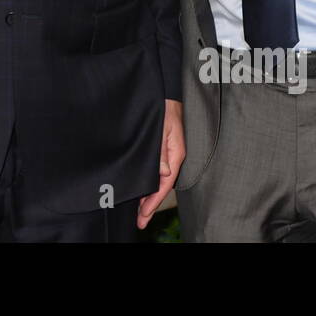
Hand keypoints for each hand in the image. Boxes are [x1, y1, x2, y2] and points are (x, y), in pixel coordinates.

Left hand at [138, 99, 183, 228]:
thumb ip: (161, 150)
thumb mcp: (162, 127)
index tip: (144, 214)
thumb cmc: (164, 108)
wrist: (165, 93)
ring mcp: (168, 155)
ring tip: (139, 211)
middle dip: (150, 204)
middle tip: (140, 221)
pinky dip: (149, 183)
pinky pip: (157, 172)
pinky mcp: (163, 150)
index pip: (165, 184)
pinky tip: (142, 189)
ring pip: (159, 181)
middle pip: (162, 187)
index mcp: (176, 154)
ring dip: (149, 195)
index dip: (154, 201)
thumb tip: (163, 172)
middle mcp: (173, 157)